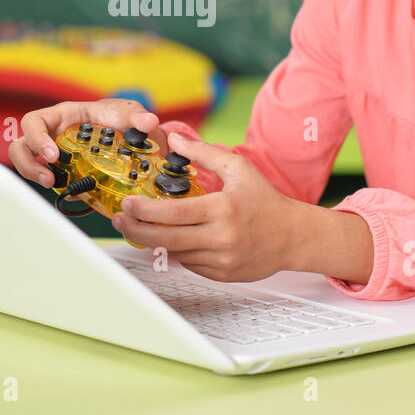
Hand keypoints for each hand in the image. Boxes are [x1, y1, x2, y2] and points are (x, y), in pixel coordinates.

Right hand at [7, 98, 165, 189]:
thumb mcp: (129, 113)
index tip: (53, 154)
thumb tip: (147, 122)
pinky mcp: (64, 171)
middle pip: (21, 145)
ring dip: (34, 175)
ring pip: (28, 163)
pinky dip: (56, 187)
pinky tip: (71, 192)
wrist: (128, 135)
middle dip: (28, 162)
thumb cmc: (120, 117)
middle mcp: (53, 134)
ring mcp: (55, 153)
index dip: (36, 137)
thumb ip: (138, 117)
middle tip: (48, 177)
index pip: (34, 121)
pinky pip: (50, 178)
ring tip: (53, 186)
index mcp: (63, 116)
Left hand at [112, 131, 300, 281]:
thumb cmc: (266, 200)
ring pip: (176, 254)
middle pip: (166, 239)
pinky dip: (179, 252)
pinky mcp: (222, 275)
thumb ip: (204, 153)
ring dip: (156, 242)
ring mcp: (221, 260)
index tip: (128, 204)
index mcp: (222, 209)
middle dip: (137, 231)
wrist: (293, 236)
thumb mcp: (238, 169)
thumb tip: (175, 140)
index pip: (173, 214)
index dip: (145, 211)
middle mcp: (221, 238)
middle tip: (120, 221)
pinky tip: (174, 239)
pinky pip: (190, 265)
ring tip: (141, 228)